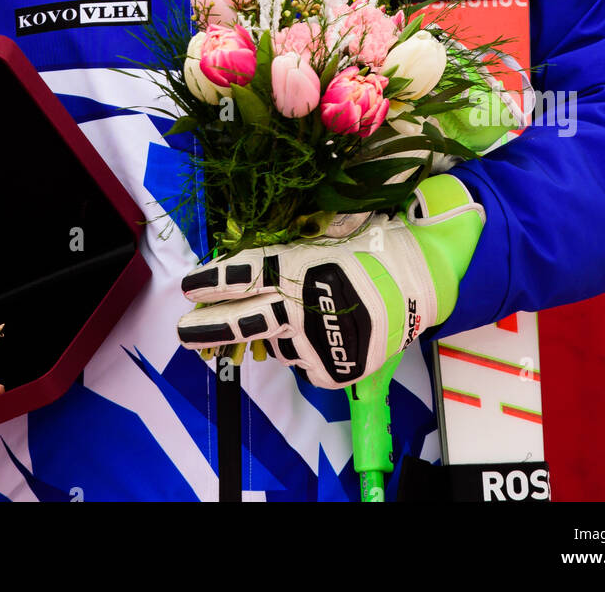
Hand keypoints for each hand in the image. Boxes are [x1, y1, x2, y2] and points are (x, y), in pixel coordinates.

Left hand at [177, 177, 485, 387]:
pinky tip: (323, 330)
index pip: (244, 275)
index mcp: (298, 268)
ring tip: (302, 314)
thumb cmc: (372, 248)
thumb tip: (246, 256)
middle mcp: (301, 308)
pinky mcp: (331, 369)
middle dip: (208, 327)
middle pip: (244, 321)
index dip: (213, 282)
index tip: (188, 287)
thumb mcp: (327, 235)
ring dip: (277, 331)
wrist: (421, 284)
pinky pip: (303, 361)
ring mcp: (315, 343)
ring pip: (277, 342)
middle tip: (183, 331)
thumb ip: (288, 248)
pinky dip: (305, 348)